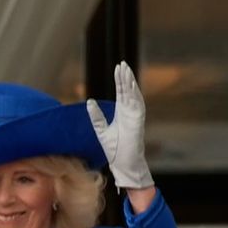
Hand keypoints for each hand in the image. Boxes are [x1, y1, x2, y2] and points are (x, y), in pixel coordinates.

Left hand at [86, 61, 152, 190]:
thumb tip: (89, 101)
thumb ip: (96, 116)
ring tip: (126, 70)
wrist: (122, 164)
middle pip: (128, 91)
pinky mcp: (138, 121)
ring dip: (130, 83)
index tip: (117, 68)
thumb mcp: (101, 130)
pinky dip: (135, 94)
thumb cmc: (114, 150)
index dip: (120, 80)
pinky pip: (138, 105)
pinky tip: (131, 85)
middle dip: (125, 77)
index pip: (121, 92)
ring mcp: (135, 116)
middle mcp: (129, 113)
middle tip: (122, 64)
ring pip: (133, 95)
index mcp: (122, 113)